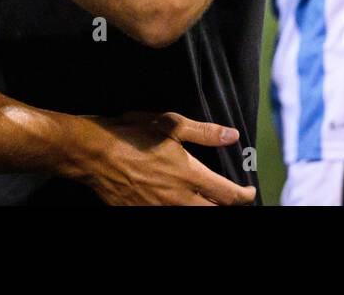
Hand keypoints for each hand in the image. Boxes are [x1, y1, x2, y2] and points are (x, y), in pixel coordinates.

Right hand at [83, 112, 255, 205]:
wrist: (94, 154)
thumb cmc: (131, 135)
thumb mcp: (170, 125)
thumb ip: (204, 133)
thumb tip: (232, 136)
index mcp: (190, 176)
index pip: (229, 195)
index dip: (244, 195)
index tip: (249, 191)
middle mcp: (179, 199)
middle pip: (214, 212)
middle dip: (227, 207)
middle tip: (231, 200)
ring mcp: (160, 210)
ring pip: (193, 217)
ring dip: (204, 210)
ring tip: (207, 202)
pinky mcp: (142, 213)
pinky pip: (167, 217)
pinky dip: (179, 211)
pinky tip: (177, 203)